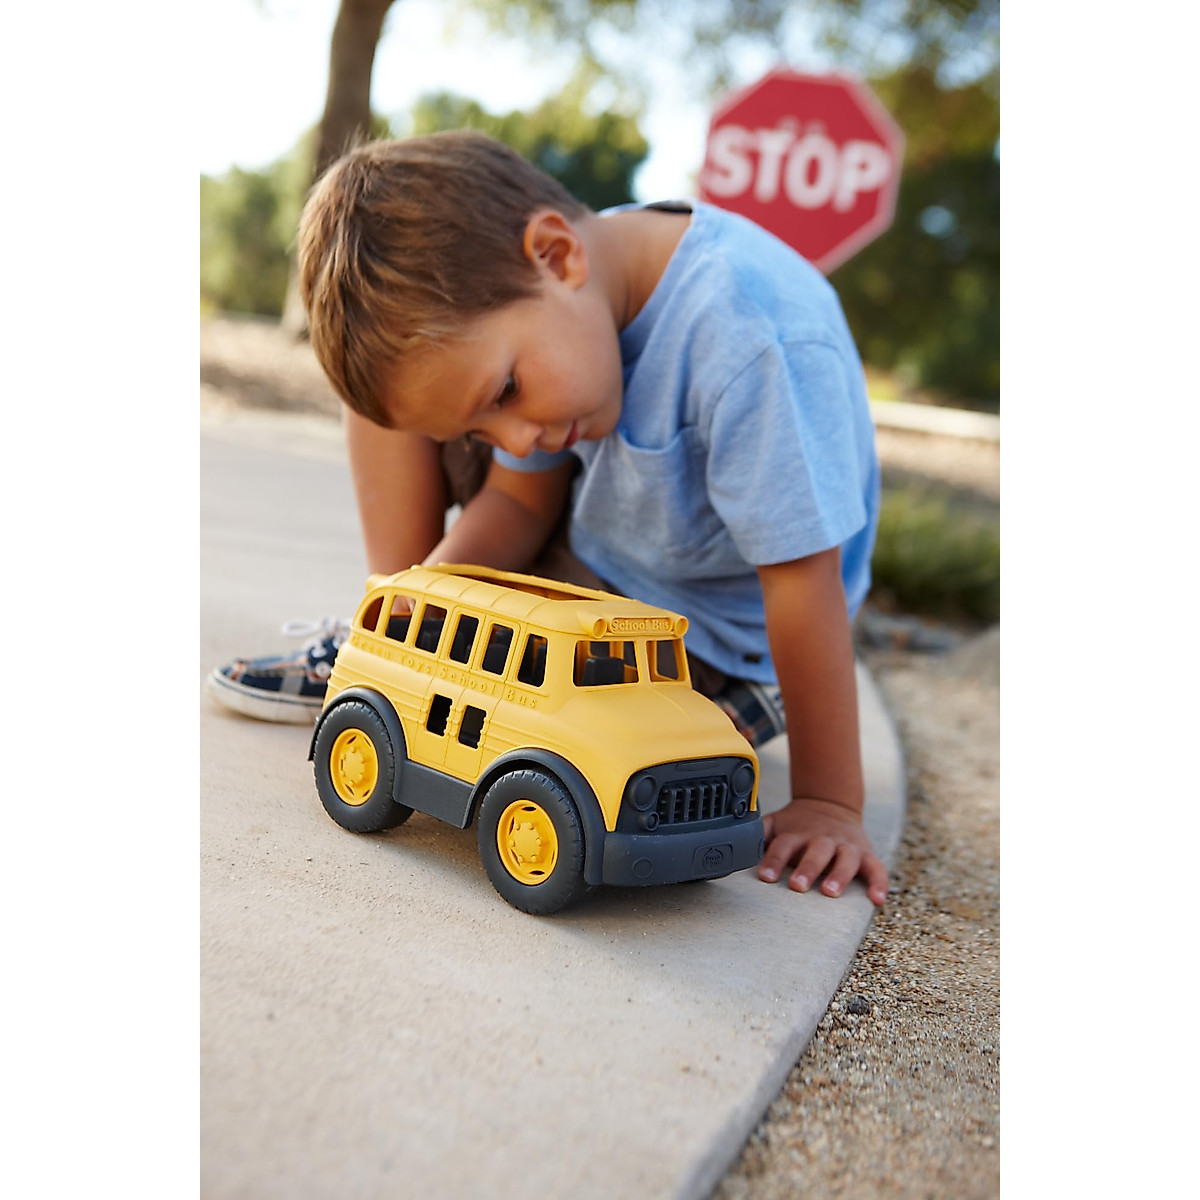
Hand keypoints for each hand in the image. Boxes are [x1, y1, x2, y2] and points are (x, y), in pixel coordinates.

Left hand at [758, 797, 888, 905]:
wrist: (829, 805)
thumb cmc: (796, 825)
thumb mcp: (776, 824)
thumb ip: (757, 834)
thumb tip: (732, 845)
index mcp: (797, 834)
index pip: (783, 846)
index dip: (774, 861)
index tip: (765, 877)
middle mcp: (822, 839)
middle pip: (815, 852)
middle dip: (807, 869)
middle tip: (797, 886)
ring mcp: (846, 846)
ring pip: (845, 859)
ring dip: (839, 875)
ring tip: (831, 892)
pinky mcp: (866, 853)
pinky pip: (876, 868)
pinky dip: (879, 884)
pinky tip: (877, 900)